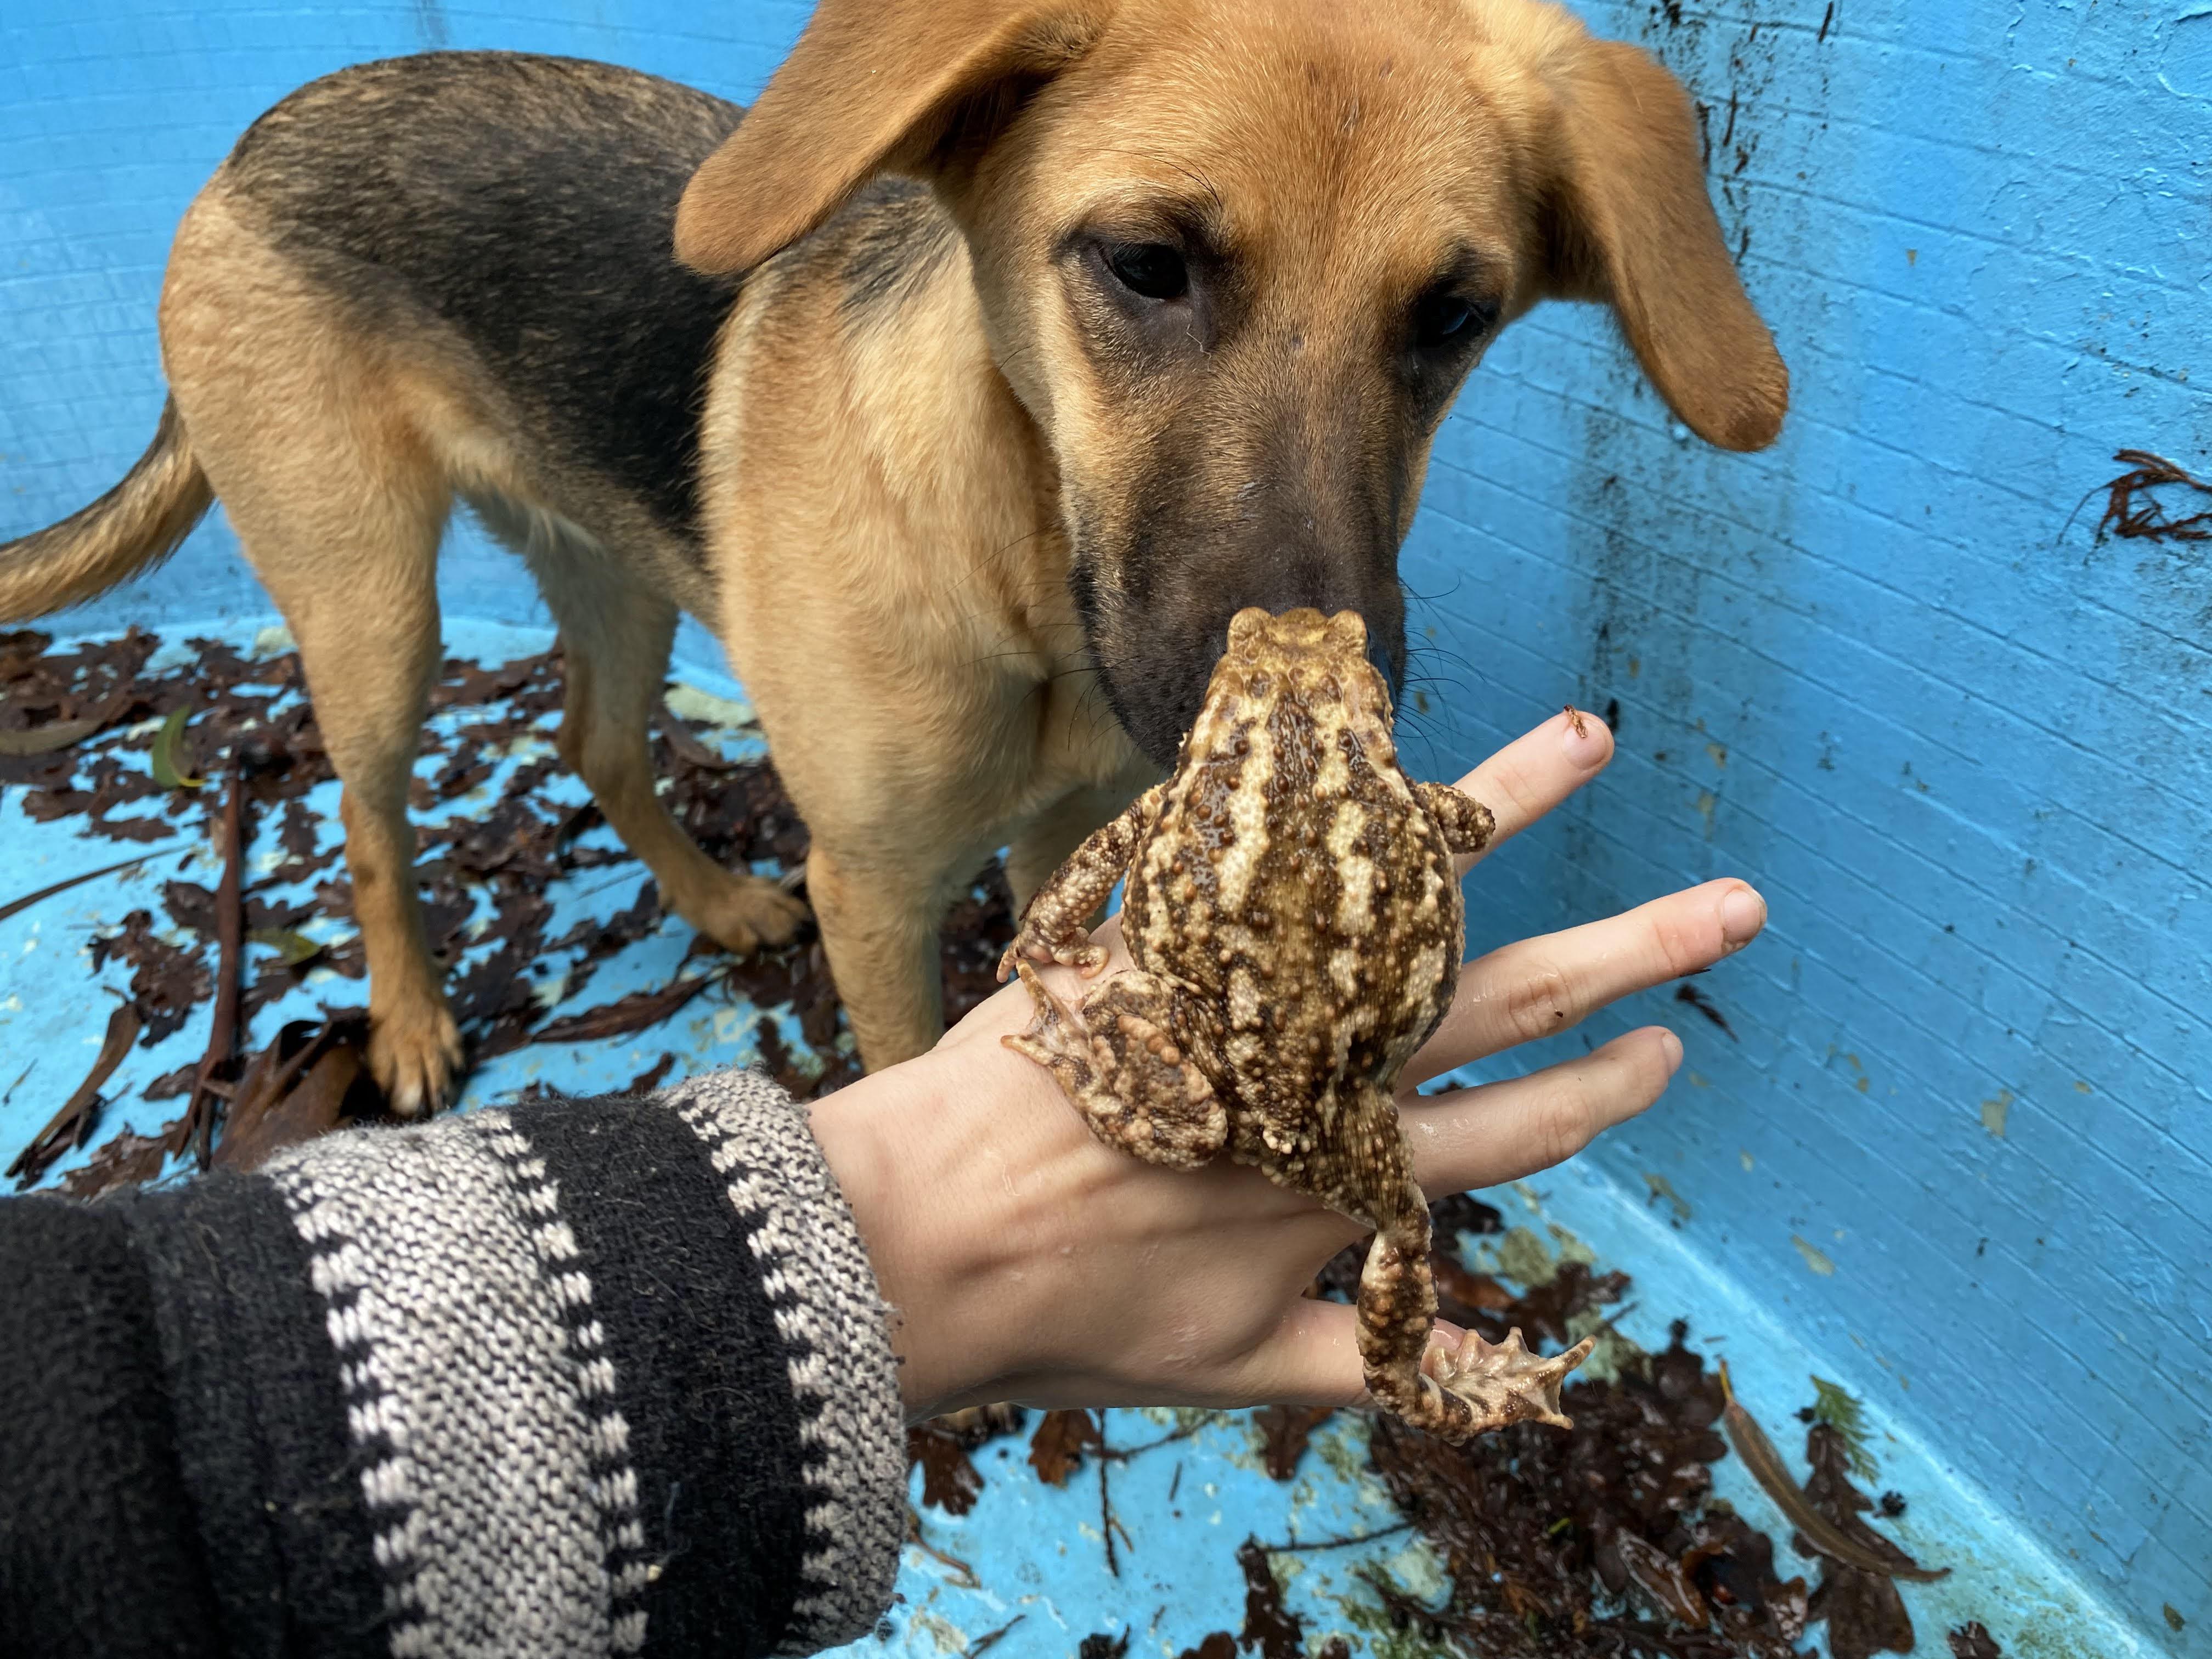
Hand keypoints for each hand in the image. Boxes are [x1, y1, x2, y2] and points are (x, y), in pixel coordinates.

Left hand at [808, 710, 1767, 1421]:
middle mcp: (1317, 1074)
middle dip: (1630, 953)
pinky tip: (1353, 706)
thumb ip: (1363, 1354)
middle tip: (1736, 904)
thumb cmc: (1066, 1319)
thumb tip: (1496, 1370)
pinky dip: (1297, 771)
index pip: (1513, 1129)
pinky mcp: (1158, 936)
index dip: (1599, 1093)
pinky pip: (1238, 838)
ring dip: (1503, 810)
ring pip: (1395, 895)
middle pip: (1504, 999)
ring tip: (1585, 738)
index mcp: (1344, 1177)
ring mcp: (1243, 996)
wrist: (918, 1246)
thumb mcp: (1229, 1368)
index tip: (1669, 1051)